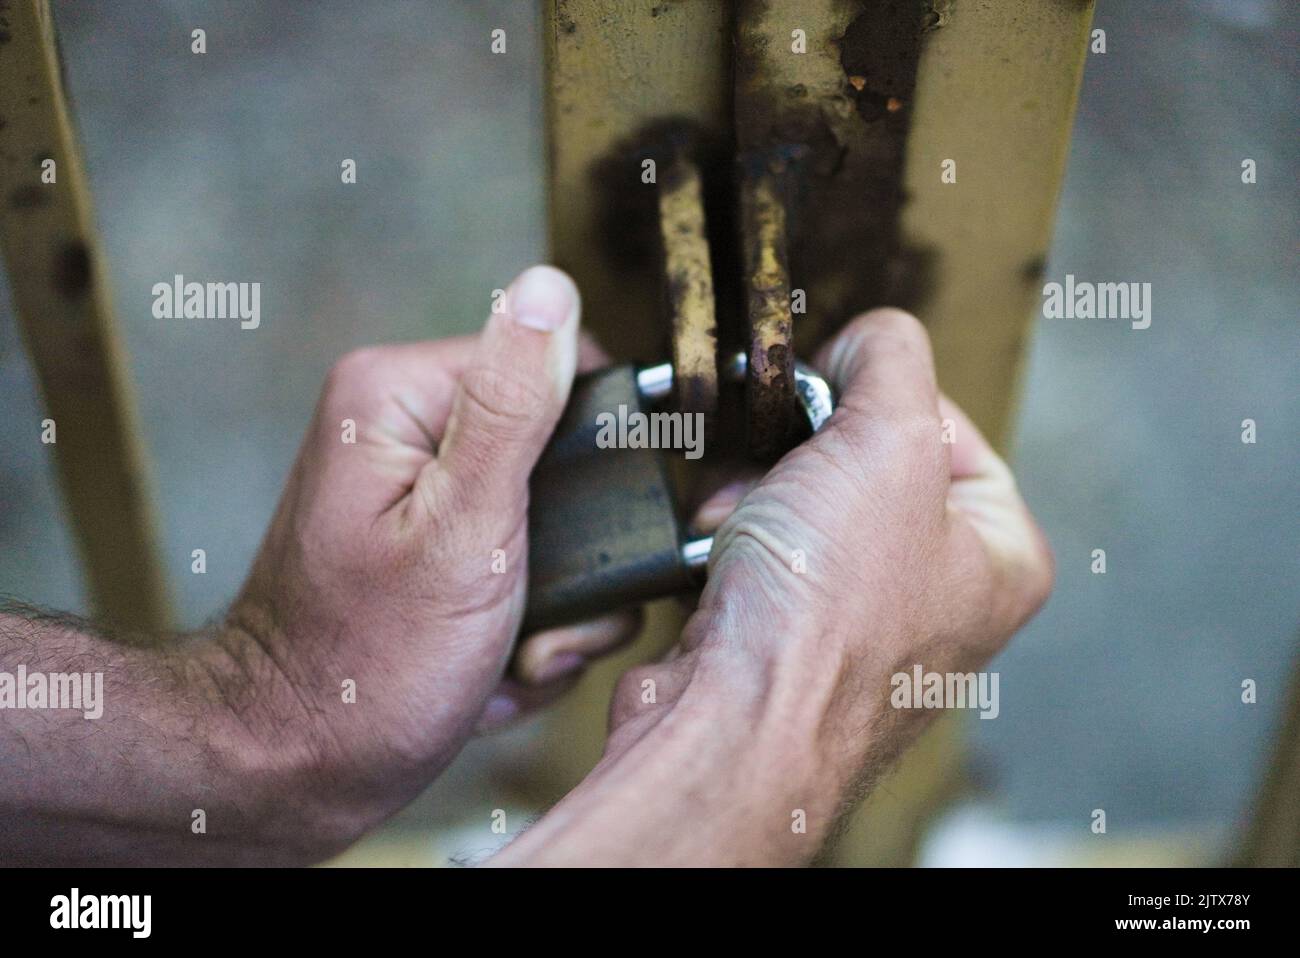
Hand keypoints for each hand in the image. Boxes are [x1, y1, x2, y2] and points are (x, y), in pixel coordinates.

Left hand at [207, 266, 637, 855]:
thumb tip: (551, 285)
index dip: (597, 451)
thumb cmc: (365, 665)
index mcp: (400, 395)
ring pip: (553, 518)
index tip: (584, 540)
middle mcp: (405, 428)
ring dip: (557, 601)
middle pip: (561, 449)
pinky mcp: (431, 542)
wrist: (295, 767)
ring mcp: (419, 489)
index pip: (555, 366)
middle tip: (536, 622)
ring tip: (514, 651)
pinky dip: (526, 621)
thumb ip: (514, 407)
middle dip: (575, 552)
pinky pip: (520, 560)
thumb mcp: (464, 531)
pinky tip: (496, 662)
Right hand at [492, 308, 1052, 865]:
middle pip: (867, 461)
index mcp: (1000, 554)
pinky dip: (732, 542)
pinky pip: (763, 555)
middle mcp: (943, 596)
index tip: (830, 393)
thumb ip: (891, 358)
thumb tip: (869, 340)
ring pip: (806, 506)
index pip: (946, 422)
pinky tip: (717, 553)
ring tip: (741, 516)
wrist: (732, 726)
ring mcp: (866, 626)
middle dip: (803, 453)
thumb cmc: (827, 614)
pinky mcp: (793, 643)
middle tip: (782, 461)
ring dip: (759, 494)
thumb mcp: (886, 440)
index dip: (877, 395)